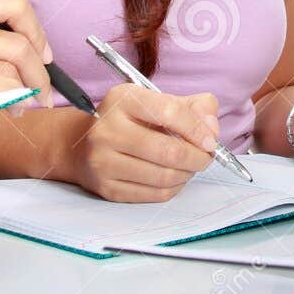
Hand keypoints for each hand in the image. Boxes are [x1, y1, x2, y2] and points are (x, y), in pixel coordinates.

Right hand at [0, 0, 55, 118]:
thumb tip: (10, 60)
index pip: (12, 4)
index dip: (37, 31)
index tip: (43, 56)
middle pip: (19, 38)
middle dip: (43, 70)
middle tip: (45, 92)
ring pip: (7, 66)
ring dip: (28, 92)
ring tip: (25, 109)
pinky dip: (9, 99)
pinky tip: (8, 112)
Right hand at [73, 83, 220, 202]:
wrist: (83, 144)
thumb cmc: (132, 121)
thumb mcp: (160, 102)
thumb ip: (195, 107)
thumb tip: (211, 129)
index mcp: (124, 99)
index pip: (170, 112)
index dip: (197, 129)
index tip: (211, 141)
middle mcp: (108, 128)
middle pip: (168, 150)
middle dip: (197, 158)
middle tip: (205, 158)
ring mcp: (103, 160)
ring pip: (163, 176)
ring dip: (187, 174)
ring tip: (190, 167)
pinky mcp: (106, 187)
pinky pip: (153, 194)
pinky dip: (173, 188)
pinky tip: (175, 178)